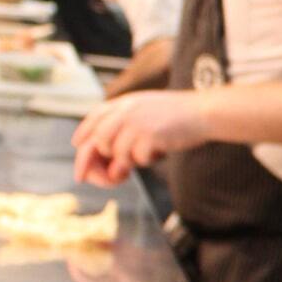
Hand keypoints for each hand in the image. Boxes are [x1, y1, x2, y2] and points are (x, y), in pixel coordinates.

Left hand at [71, 90, 208, 185]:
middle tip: (96, 179)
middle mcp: (127, 111)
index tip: (76, 145)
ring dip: (130, 161)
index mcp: (128, 102)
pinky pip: (137, 158)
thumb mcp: (150, 112)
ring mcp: (137, 123)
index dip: (83, 131)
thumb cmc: (182, 117)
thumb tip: (114, 167)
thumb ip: (129, 130)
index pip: (96, 116)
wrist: (205, 112)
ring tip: (150, 154)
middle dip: (94, 162)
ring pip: (117, 153)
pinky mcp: (148, 135)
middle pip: (98, 141)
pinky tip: (162, 151)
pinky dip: (148, 160)